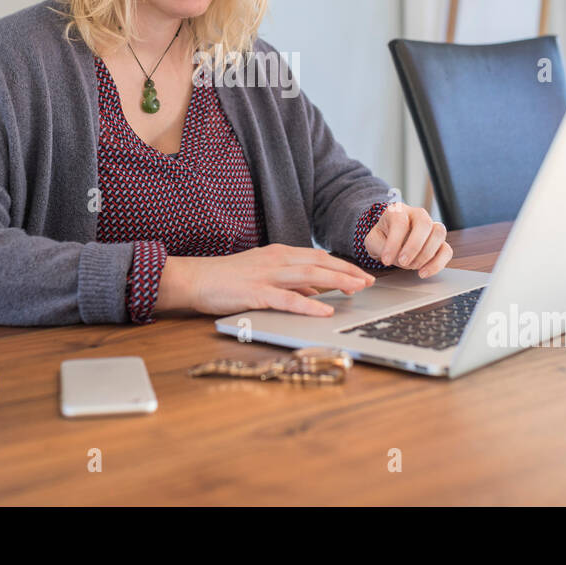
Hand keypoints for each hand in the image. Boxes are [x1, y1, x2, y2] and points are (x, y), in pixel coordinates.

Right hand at [157, 244, 375, 316]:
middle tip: (369, 281)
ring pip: (309, 276)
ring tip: (357, 289)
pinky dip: (309, 304)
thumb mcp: (264, 276)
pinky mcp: (256, 292)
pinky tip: (325, 310)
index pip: (318, 256)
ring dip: (337, 282)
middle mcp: (276, 260)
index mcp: (279, 254)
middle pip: (320, 263)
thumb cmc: (228, 279)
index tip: (362, 274)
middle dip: (347, 272)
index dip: (343, 265)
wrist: (196, 279)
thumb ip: (290, 285)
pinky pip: (287, 299)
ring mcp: (267, 275)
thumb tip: (315, 295)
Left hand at [363, 202, 452, 277]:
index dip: (393, 243)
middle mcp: (418, 215)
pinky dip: (437, 263)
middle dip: (414, 246)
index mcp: (399, 211)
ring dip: (426, 254)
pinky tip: (423, 272)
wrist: (391, 237)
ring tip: (413, 267)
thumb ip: (380, 246)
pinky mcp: (439, 242)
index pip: (400, 222)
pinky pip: (446, 250)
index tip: (386, 260)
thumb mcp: (373, 240)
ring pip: (439, 234)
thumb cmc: (383, 237)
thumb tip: (393, 256)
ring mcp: (431, 227)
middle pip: (424, 224)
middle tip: (403, 262)